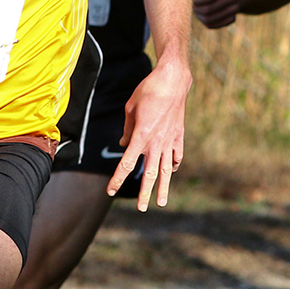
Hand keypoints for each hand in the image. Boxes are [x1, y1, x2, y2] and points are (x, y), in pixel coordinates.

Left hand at [112, 61, 189, 210]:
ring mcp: (170, 141)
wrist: (173, 80)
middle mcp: (156, 143)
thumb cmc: (148, 91)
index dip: (117, 179)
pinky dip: (172, 165)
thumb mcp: (130, 109)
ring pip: (166, 170)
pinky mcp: (180, 136)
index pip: (126, 164)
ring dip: (163, 188)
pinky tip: (170, 171)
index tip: (109, 191)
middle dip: (144, 193)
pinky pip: (176, 156)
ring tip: (161, 202)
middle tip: (141, 209)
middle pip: (149, 174)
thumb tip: (124, 144)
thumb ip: (126, 130)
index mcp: (141, 136)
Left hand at [191, 0, 242, 28]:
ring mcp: (235, 8)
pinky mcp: (231, 19)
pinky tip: (204, 14)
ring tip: (197, 9)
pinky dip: (204, 21)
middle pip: (208, 9)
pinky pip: (212, 25)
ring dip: (199, 15)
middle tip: (192, 5)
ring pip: (209, 19)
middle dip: (196, 8)